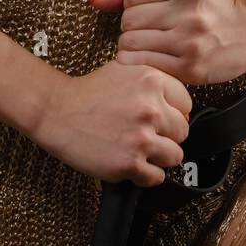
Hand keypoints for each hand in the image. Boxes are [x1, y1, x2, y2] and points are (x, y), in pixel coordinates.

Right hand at [30, 59, 192, 187]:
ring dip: (160, 156)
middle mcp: (151, 108)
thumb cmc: (89, 92)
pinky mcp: (130, 163)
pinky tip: (133, 163)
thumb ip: (154, 82)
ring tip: (142, 150)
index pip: (186, 103)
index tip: (163, 117)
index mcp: (152, 81)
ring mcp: (142, 138)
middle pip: (182, 131)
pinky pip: (156, 177)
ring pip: (175, 155)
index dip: (175, 111)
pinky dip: (147, 174)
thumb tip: (179, 106)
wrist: (58, 111)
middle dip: (168, 135)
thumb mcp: (125, 69)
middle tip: (149, 134)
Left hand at [91, 0, 245, 83]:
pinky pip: (144, 65)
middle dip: (130, 27)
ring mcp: (189, 43)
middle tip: (145, 30)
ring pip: (131, 44)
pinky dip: (141, 63)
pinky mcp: (190, 69)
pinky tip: (155, 58)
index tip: (144, 10)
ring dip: (132, 46)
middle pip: (128, 21)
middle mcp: (188, 13)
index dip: (132, 4)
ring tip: (149, 45)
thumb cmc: (220, 9)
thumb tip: (99, 0)